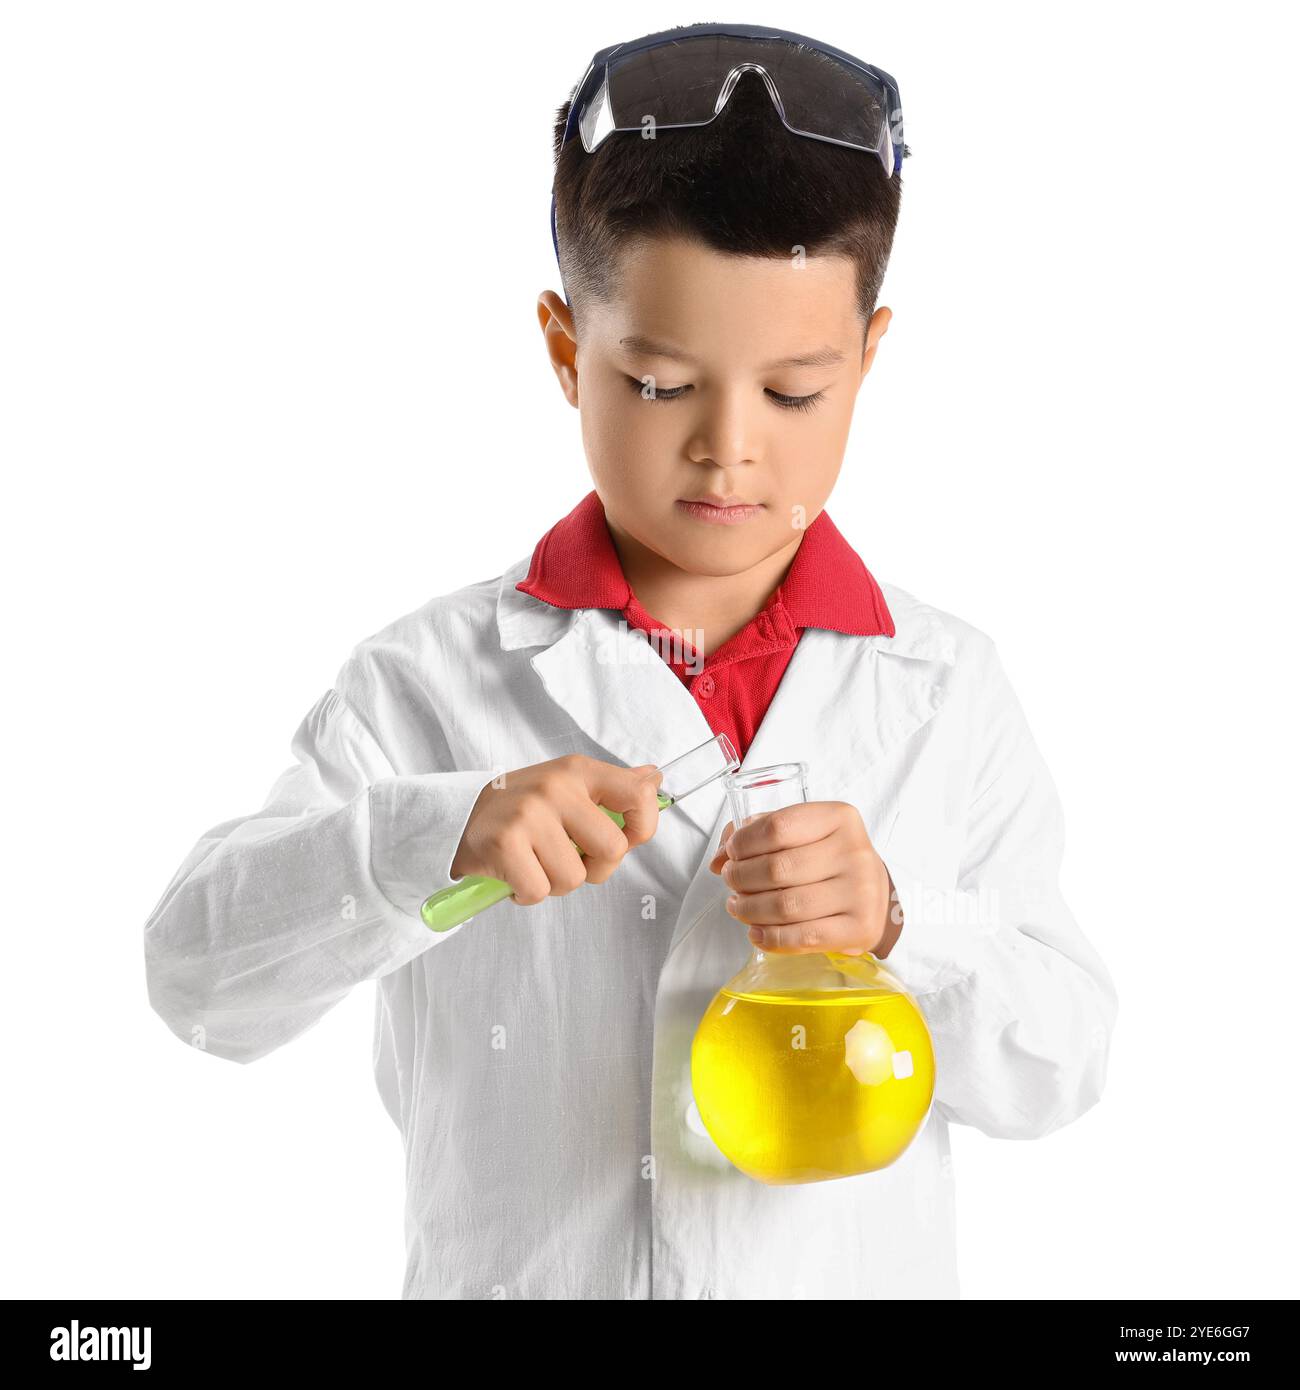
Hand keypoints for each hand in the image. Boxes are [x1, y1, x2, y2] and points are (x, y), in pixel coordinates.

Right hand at [450, 754, 662, 905]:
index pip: (638, 793)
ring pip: (574, 878)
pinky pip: (539, 890)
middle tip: (567, 858)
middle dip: (594, 868)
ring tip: (534, 863)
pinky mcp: (504, 843)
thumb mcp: (567, 787)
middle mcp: (556, 787)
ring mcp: (529, 814)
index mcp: (578, 771)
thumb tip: (654, 779)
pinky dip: (527, 893)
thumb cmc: (522, 808)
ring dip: (555, 882)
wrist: (458, 818)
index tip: (628, 839)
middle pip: (611, 850)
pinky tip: (515, 874)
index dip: (644, 826)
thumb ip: (612, 788)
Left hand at [707, 801, 902, 955]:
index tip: (732, 854)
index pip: (778, 826)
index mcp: (839, 818)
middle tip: (731, 882)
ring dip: (749, 909)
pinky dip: (771, 938)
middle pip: (778, 868)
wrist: (874, 895)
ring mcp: (861, 891)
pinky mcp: (861, 927)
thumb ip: (757, 834)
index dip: (744, 842)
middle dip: (741, 878)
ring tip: (738, 906)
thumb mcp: (801, 834)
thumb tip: (719, 858)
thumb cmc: (828, 860)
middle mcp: (855, 851)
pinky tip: (756, 932)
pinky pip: (804, 937)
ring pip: (786, 905)